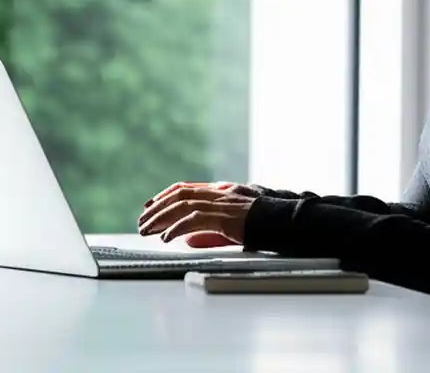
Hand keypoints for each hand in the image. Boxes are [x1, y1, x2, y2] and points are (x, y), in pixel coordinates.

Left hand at [136, 181, 258, 244]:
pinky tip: (166, 237)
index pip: (186, 188)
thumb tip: (187, 241)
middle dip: (157, 208)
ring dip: (161, 218)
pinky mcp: (226, 217)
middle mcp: (220, 193)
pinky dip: (177, 228)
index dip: (165, 195)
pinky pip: (195, 220)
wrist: (287, 223)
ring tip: (147, 230)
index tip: (149, 205)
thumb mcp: (234, 226)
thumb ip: (210, 232)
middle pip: (180, 195)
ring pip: (183, 205)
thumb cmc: (265, 226)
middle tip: (142, 221)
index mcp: (222, 191)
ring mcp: (223, 203)